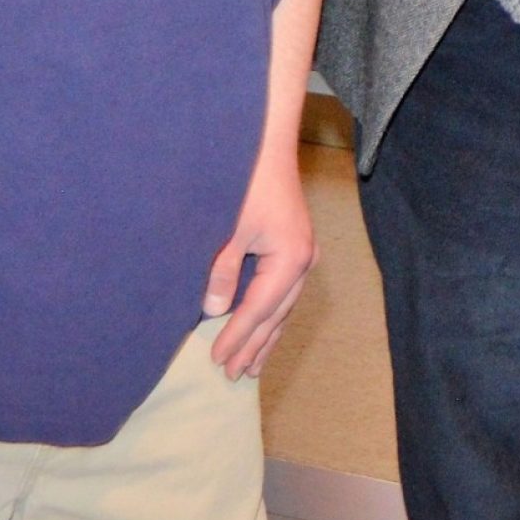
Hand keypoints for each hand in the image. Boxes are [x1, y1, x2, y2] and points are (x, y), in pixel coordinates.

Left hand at [205, 148, 315, 380]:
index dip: (236, 337)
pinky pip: (284, 292)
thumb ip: (223, 272)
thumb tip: (214, 310)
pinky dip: (271, 313)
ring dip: (267, 336)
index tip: (216, 361)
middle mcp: (304, 260)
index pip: (259, 309)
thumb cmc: (249, 182)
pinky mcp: (297, 245)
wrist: (269, 143)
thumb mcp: (231, 229)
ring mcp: (304, 253)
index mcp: (291, 259)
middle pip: (277, 315)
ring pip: (284, 306)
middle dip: (256, 346)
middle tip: (234, 376)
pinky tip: (263, 325)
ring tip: (253, 365)